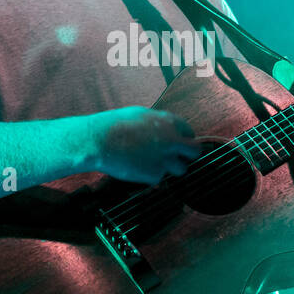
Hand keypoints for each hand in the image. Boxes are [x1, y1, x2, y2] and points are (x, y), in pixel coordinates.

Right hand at [88, 106, 203, 184]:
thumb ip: (159, 123)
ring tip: (151, 163)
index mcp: (169, 122)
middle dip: (188, 156)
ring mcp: (165, 158)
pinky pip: (158, 177)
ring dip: (170, 168)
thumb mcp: (141, 115)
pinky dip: (149, 175)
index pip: (190, 132)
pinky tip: (135, 167)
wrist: (99, 141)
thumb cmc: (115, 125)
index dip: (184, 139)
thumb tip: (167, 130)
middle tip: (179, 159)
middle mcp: (172, 140)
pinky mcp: (155, 174)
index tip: (179, 144)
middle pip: (194, 152)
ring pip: (181, 169)